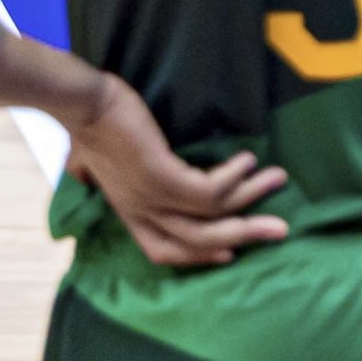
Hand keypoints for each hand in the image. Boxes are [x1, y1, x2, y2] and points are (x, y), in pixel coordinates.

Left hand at [64, 79, 288, 265]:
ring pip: (211, 216)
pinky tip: (247, 160)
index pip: (164, 251)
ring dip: (250, 198)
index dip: (199, 256)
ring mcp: (150, 196)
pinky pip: (210, 190)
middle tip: (279, 229)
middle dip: (243, 235)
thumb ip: (91, 173)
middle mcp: (141, 211)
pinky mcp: (161, 176)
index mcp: (128, 213)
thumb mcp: (87, 161)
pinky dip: (233, 177)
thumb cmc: (88, 127)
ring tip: (278, 179)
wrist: (81, 104)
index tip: (231, 253)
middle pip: (198, 241)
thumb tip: (85, 171)